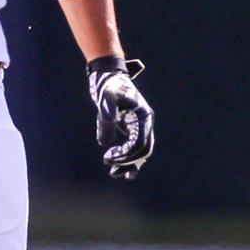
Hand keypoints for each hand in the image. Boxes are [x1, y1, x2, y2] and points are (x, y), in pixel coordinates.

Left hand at [87, 57, 154, 179]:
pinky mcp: (129, 126)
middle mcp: (144, 123)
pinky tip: (118, 167)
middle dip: (128, 161)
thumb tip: (105, 143)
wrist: (108, 75)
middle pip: (143, 150)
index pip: (140, 144)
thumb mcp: (106, 98)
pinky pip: (133, 145)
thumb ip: (106, 119)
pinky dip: (127, 157)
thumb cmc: (108, 85)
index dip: (126, 154)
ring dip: (129, 163)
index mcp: (144, 118)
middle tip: (110, 167)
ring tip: (115, 174)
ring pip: (139, 150)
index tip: (109, 157)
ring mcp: (138, 125)